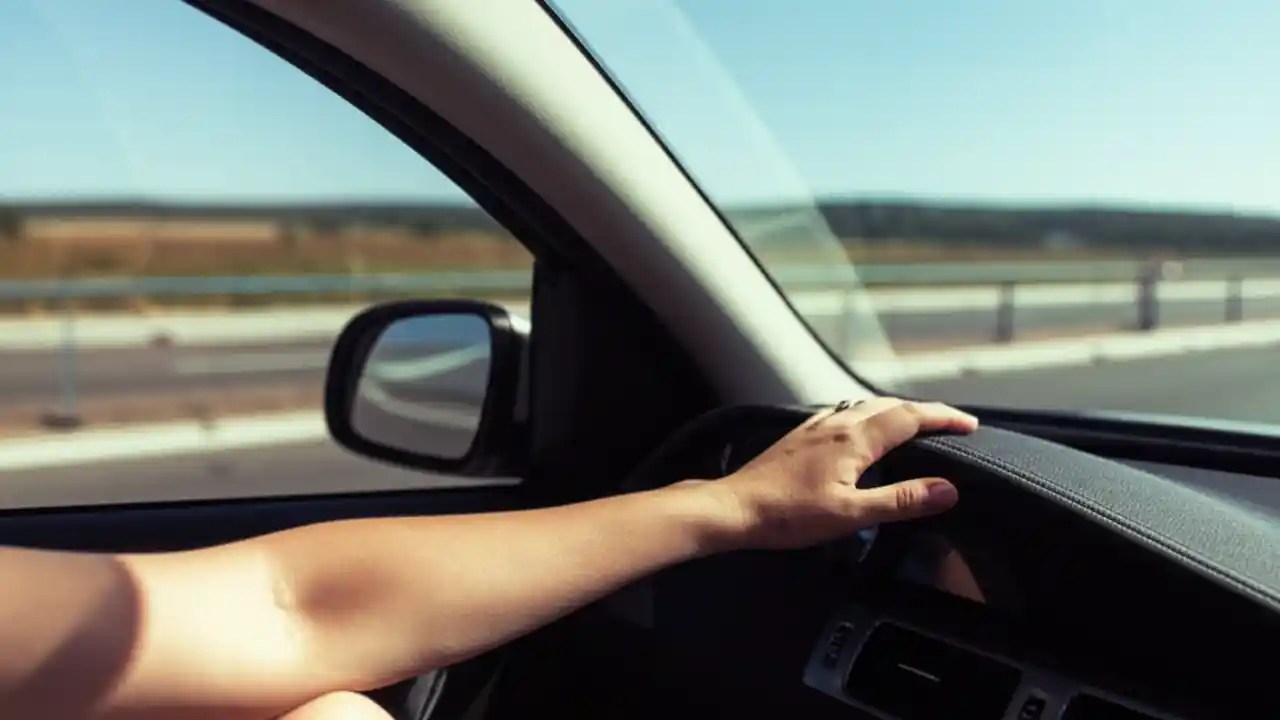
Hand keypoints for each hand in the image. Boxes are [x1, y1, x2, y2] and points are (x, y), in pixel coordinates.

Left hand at [711, 398, 978, 549]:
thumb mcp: (850, 515)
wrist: (734, 508)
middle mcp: (836, 424)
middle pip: (891, 405)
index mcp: (854, 439)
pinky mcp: (800, 436)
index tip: (969, 425)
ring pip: (866, 406)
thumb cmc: (787, 515)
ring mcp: (816, 427)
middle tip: (951, 423)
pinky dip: (869, 416)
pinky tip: (863, 430)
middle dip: (925, 411)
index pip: (910, 417)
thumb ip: (900, 500)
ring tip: (917, 424)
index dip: (943, 418)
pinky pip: (845, 414)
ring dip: (897, 410)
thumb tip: (947, 489)